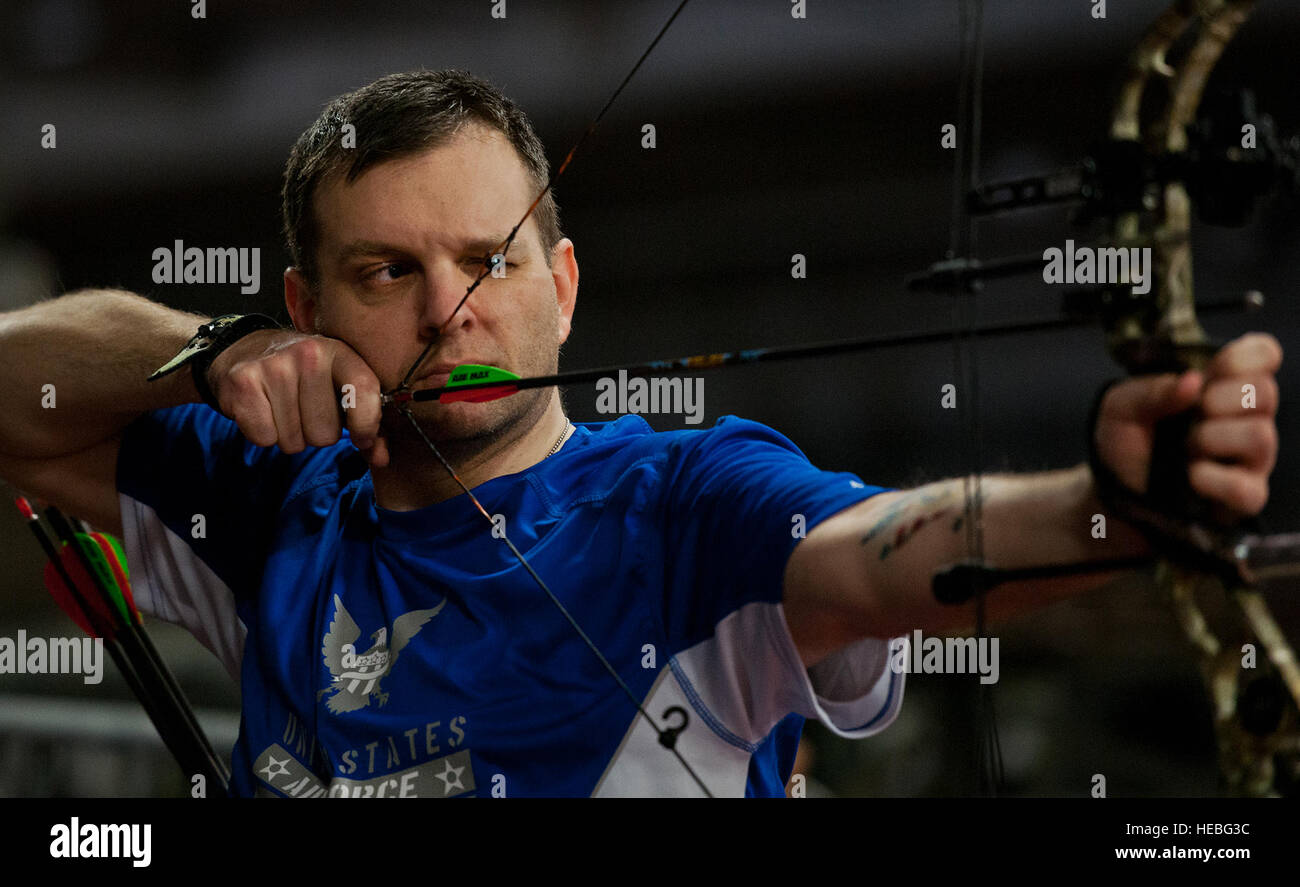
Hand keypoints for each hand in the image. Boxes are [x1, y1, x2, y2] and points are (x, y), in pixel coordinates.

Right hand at [206, 329, 389, 465]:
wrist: (245, 349)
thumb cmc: (304, 377)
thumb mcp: (339, 387)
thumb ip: (367, 422)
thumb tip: (381, 459)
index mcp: (340, 352)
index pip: (365, 390)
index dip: (367, 424)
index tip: (361, 438)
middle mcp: (308, 353)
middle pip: (325, 434)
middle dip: (316, 434)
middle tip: (305, 412)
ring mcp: (274, 366)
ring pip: (293, 441)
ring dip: (289, 436)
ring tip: (283, 409)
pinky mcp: (243, 382)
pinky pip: (264, 438)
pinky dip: (263, 435)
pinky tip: (263, 410)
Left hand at [1093, 332, 1281, 518]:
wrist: (1115, 488)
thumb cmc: (1127, 438)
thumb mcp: (1122, 405)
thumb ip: (1152, 389)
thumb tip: (1192, 381)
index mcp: (1225, 384)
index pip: (1265, 354)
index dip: (1243, 358)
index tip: (1210, 371)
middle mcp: (1248, 417)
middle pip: (1265, 393)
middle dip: (1219, 401)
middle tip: (1190, 415)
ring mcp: (1251, 457)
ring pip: (1260, 437)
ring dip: (1212, 440)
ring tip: (1185, 448)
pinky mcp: (1246, 495)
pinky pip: (1248, 488)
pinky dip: (1214, 481)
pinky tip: (1191, 476)